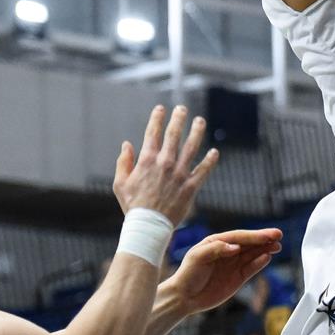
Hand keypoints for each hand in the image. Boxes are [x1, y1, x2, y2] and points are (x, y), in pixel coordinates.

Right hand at [112, 105, 219, 224]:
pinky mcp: (191, 187)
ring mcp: (179, 174)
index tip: (161, 108)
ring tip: (200, 121)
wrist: (148, 226)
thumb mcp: (120, 184)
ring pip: (191, 148)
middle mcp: (165, 163)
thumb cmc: (133, 206)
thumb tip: (127, 144)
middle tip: (182, 108)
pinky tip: (214, 152)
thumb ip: (123, 162)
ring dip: (196, 132)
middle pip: (174, 135)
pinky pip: (203, 171)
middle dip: (178, 119)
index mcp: (147, 160)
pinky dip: (210, 161)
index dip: (156, 118)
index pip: (153, 133)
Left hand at [162, 229, 283, 315]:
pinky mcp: (238, 278)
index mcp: (217, 242)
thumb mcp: (197, 257)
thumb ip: (216, 249)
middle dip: (264, 239)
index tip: (267, 234)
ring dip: (265, 249)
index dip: (254, 235)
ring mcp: (233, 265)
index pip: (239, 237)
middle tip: (278, 235)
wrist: (185, 297)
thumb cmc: (188, 274)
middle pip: (249, 243)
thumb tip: (235, 247)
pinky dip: (259, 263)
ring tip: (278, 246)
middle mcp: (227, 251)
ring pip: (253, 254)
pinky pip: (251, 268)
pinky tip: (267, 258)